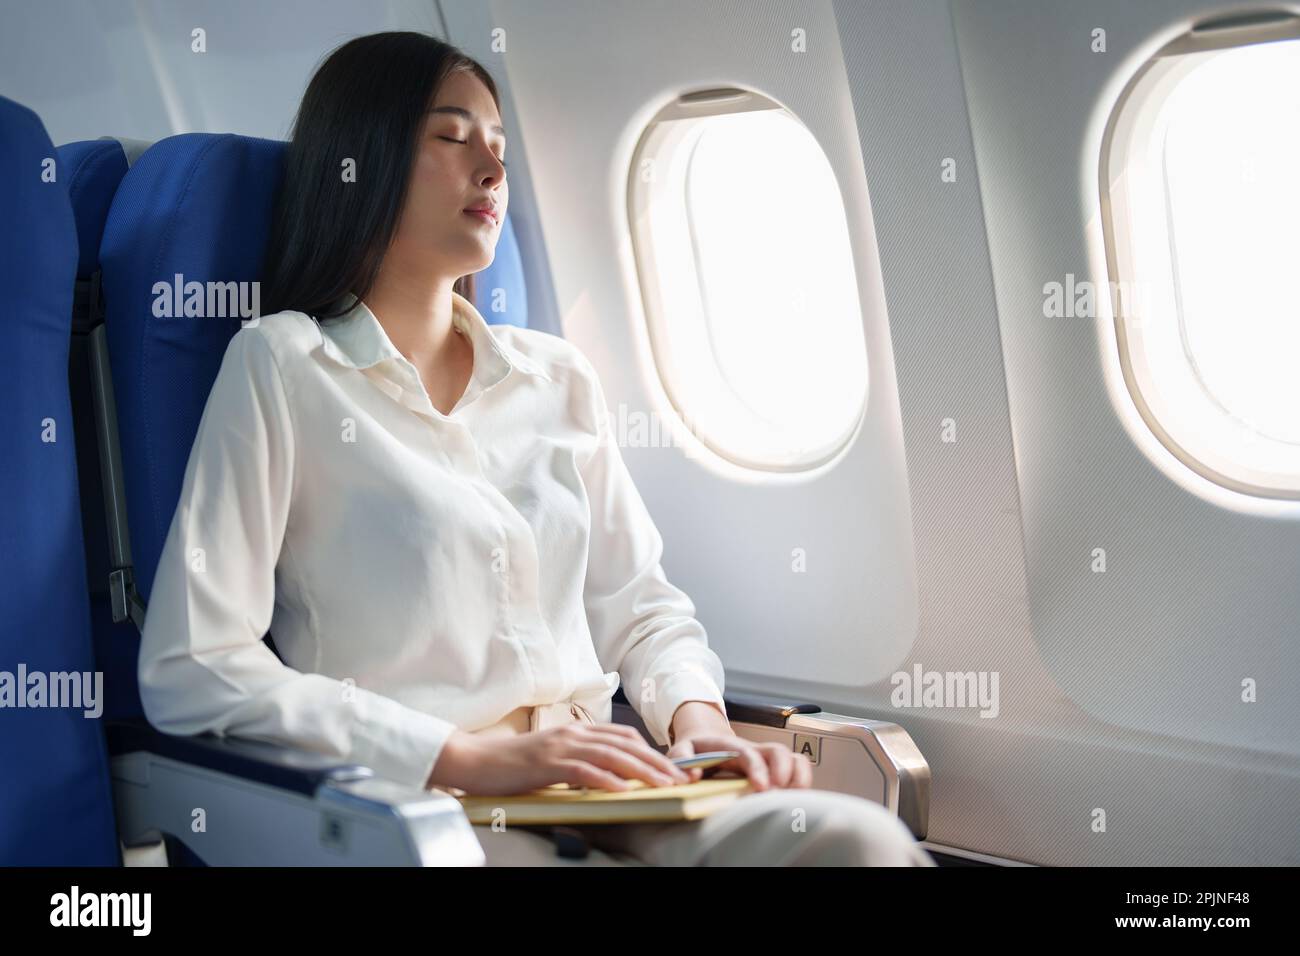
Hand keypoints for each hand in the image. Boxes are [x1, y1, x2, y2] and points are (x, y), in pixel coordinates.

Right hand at [428, 723, 692, 794]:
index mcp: (575, 731)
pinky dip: (607, 780)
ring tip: (664, 784)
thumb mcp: (551, 758)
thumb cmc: (511, 764)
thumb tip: (607, 777)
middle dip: (657, 761)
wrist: (474, 760)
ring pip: (612, 755)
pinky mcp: (547, 764)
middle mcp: (572, 733)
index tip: (672, 766)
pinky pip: (584, 770)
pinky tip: (624, 790)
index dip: (651, 749)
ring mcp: (560, 746)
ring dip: (643, 770)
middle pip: (626, 744)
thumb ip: (578, 761)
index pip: (624, 735)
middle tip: (681, 777)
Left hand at [666, 731, 813, 790]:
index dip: (759, 769)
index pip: (750, 754)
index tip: (761, 787)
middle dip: (785, 771)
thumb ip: (680, 758)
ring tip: (793, 800)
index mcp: (732, 748)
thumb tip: (691, 776)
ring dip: (799, 778)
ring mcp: (767, 761)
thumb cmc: (695, 750)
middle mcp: (755, 752)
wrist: (707, 741)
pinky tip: (795, 801)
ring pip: (794, 759)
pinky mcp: (775, 771)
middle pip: (779, 751)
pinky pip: (798, 770)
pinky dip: (803, 783)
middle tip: (777, 794)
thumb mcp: (680, 750)